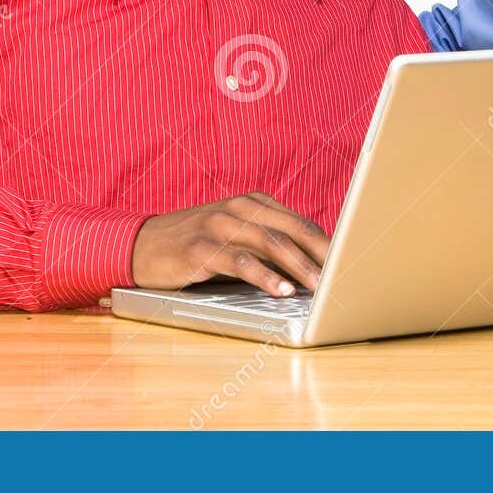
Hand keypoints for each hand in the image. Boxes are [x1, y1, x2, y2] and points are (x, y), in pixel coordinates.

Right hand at [130, 191, 329, 296]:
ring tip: (320, 285)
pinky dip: (264, 276)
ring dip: (299, 266)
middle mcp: (240, 207)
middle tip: (345, 275)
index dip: (327, 244)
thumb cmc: (197, 244)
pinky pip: (240, 261)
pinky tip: (281, 290)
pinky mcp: (201, 247)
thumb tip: (313, 268)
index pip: (300, 222)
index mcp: (254, 202)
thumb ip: (269, 245)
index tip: (351, 264)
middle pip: (292, 229)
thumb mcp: (236, 237)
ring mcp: (220, 224)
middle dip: (323, 254)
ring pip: (270, 242)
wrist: (141, 245)